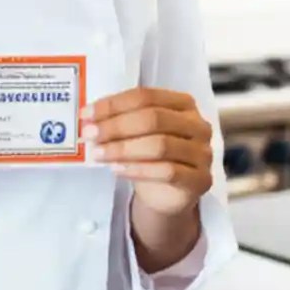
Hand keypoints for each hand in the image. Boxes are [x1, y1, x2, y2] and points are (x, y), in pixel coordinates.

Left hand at [82, 88, 213, 216]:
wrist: (169, 193)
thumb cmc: (153, 154)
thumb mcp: (139, 132)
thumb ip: (121, 120)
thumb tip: (89, 117)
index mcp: (184, 103)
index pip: (146, 96)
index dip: (114, 104)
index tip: (87, 114)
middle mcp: (198, 125)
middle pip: (154, 119)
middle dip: (116, 126)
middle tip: (89, 134)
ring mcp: (202, 153)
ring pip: (160, 146)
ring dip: (123, 149)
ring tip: (98, 154)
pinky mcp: (201, 180)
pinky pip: (168, 172)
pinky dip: (138, 170)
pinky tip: (117, 170)